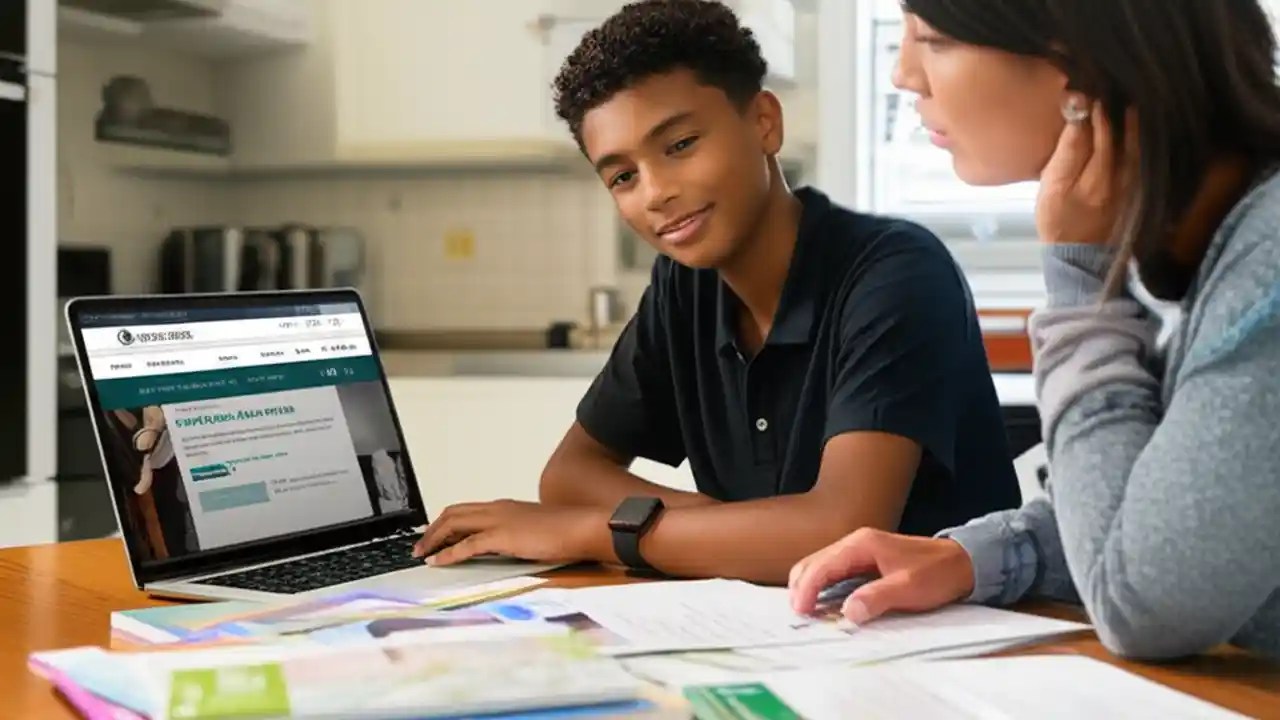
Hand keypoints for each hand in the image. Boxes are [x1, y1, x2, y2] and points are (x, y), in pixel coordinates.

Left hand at [412, 500, 607, 565]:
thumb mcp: (537, 531)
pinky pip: (466, 545)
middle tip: (420, 546)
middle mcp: (497, 509)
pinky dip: (448, 553)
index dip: (448, 523)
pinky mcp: (501, 536)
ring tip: (422, 553)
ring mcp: (498, 520)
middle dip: (433, 529)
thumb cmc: (567, 531)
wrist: (582, 526)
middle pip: (453, 513)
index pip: (467, 510)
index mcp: (505, 507)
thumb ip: (519, 535)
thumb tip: (509, 547)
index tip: (437, 537)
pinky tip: (437, 562)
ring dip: (434, 538)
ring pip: (454, 523)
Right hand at [788, 528, 974, 624]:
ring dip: (810, 587)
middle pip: (813, 562)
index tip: (801, 611)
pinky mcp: (864, 561)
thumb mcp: (908, 588)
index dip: (807, 589)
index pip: (821, 565)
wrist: (962, 562)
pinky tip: (824, 603)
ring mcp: (858, 551)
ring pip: (820, 566)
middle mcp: (855, 544)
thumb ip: (876, 598)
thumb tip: (847, 612)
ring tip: (808, 612)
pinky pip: (833, 572)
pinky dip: (822, 587)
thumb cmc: (937, 572)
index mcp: (861, 545)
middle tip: (800, 615)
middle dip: (801, 587)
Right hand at [1035, 100, 1137, 244]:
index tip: (1093, 95)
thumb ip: (1068, 152)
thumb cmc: (1058, 220)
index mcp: (1098, 177)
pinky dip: (1136, 145)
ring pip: (1136, 149)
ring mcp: (1132, 186)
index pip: (1102, 135)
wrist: (1077, 256)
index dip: (1098, 113)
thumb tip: (1078, 118)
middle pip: (1126, 138)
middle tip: (1116, 94)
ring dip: (1132, 127)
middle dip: (1119, 115)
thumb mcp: (1052, 187)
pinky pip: (1139, 161)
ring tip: (1129, 108)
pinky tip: (1132, 136)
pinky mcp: (1136, 192)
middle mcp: (1122, 178)